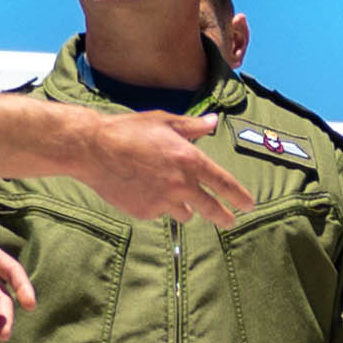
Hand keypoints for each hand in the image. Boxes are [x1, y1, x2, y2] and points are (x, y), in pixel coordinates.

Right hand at [59, 105, 255, 227]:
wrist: (93, 150)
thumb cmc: (129, 130)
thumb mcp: (164, 121)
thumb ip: (192, 127)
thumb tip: (213, 122)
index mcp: (190, 160)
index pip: (224, 184)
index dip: (239, 196)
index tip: (248, 206)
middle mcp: (181, 185)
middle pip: (210, 208)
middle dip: (222, 216)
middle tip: (228, 221)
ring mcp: (163, 201)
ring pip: (184, 213)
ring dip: (184, 207)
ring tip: (172, 195)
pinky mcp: (145, 212)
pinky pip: (159, 212)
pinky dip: (157, 204)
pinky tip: (142, 188)